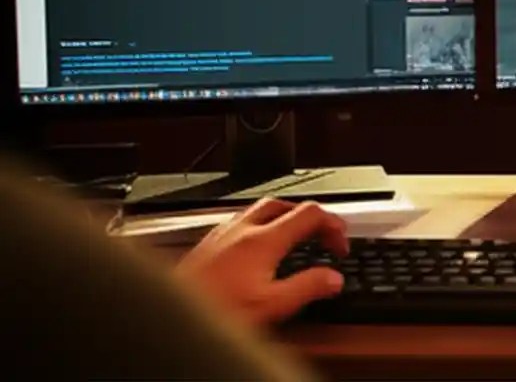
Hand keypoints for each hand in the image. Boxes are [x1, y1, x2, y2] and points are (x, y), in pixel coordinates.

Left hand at [176, 198, 348, 326]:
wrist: (171, 313)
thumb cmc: (215, 309)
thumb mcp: (272, 305)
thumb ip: (307, 287)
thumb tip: (333, 278)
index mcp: (263, 240)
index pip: (309, 214)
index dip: (332, 224)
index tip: (340, 242)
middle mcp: (242, 229)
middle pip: (285, 205)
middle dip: (310, 217)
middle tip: (323, 236)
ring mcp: (222, 234)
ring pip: (261, 210)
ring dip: (285, 218)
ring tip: (296, 238)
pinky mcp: (208, 243)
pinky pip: (241, 221)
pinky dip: (262, 226)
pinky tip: (259, 247)